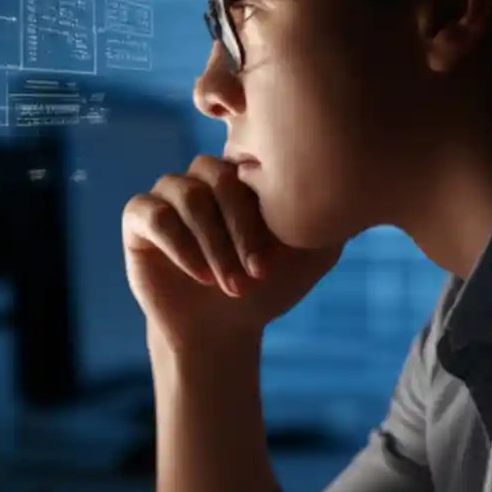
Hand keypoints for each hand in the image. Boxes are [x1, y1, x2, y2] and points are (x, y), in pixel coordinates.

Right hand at [123, 155, 342, 353]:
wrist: (224, 330)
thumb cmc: (267, 288)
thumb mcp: (312, 253)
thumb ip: (329, 216)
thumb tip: (353, 180)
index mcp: (242, 174)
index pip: (250, 161)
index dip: (264, 205)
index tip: (276, 257)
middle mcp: (203, 176)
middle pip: (216, 174)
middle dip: (240, 226)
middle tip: (258, 271)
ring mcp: (167, 194)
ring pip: (187, 194)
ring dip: (214, 243)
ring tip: (232, 283)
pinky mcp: (138, 219)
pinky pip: (153, 214)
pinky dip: (181, 245)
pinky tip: (201, 276)